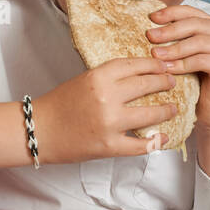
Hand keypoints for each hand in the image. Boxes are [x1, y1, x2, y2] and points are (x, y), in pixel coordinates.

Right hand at [34, 57, 178, 163]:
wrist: (38, 130)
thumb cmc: (57, 105)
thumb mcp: (81, 81)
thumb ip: (107, 79)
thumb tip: (135, 77)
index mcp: (97, 77)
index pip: (134, 65)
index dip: (153, 64)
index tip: (163, 65)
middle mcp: (106, 97)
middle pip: (147, 85)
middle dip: (165, 83)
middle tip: (172, 83)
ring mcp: (110, 122)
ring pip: (151, 114)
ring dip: (167, 110)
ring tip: (172, 108)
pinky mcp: (110, 145)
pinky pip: (142, 144)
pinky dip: (156, 141)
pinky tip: (163, 136)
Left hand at [146, 4, 209, 130]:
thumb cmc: (194, 82)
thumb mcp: (183, 55)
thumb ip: (175, 38)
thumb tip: (149, 24)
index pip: (193, 12)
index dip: (171, 13)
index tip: (151, 17)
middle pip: (196, 24)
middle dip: (170, 29)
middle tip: (149, 36)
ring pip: (199, 42)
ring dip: (174, 48)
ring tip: (154, 55)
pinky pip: (202, 60)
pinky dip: (182, 64)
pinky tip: (167, 69)